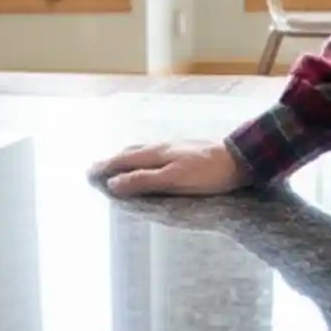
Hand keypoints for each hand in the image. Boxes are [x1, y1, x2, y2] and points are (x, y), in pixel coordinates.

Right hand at [89, 141, 253, 196]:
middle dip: (111, 161)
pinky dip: (140, 156)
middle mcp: (161, 147)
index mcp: (156, 154)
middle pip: (130, 153)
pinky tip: (147, 159)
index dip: (106, 168)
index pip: (123, 161)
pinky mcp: (185, 149)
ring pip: (142, 150)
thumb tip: (113, 184)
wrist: (241, 157)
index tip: (88, 174)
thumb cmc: (208, 173)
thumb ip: (143, 181)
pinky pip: (153, 152)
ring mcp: (174, 147)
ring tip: (116, 162)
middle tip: (95, 168)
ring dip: (125, 157)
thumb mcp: (173, 180)